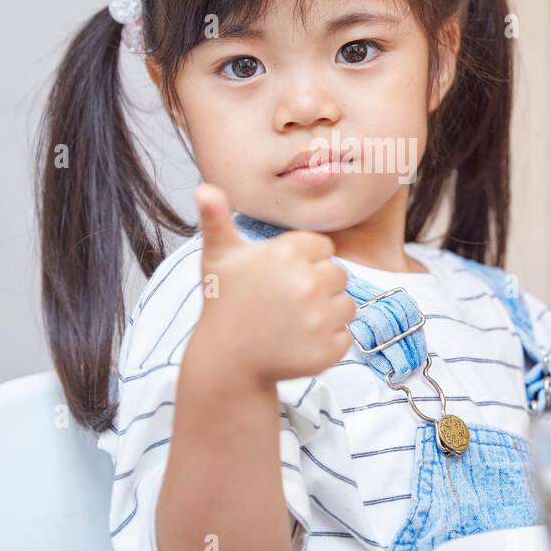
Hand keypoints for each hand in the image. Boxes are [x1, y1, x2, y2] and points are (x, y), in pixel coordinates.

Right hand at [192, 182, 355, 386]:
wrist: (225, 363)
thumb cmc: (223, 304)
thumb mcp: (217, 257)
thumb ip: (216, 219)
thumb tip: (204, 187)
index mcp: (286, 253)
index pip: (323, 248)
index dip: (304, 262)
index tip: (281, 277)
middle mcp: (306, 282)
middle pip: (338, 276)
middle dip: (317, 287)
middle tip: (286, 302)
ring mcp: (318, 319)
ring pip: (346, 306)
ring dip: (327, 314)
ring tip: (294, 322)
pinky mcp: (327, 350)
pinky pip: (344, 337)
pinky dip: (327, 343)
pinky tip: (299, 343)